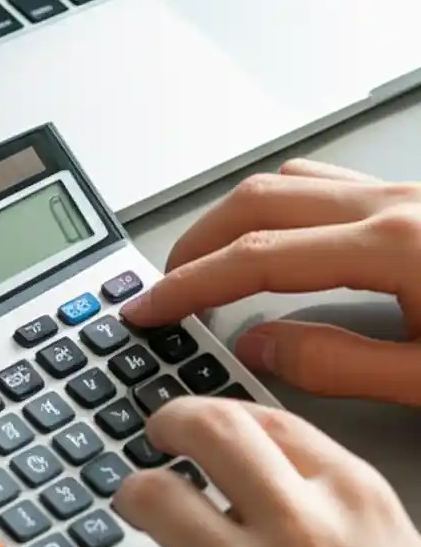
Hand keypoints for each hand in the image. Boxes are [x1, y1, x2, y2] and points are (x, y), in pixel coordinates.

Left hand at [97, 396, 420, 546]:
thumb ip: (335, 507)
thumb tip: (259, 463)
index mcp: (355, 504)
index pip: (267, 419)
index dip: (217, 410)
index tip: (196, 421)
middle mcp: (302, 532)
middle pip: (207, 431)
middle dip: (169, 425)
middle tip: (157, 443)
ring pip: (153, 498)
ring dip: (136, 500)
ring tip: (141, 517)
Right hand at [119, 158, 420, 405]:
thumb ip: (340, 365)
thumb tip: (260, 347)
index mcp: (394, 247)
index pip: (257, 258)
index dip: (190, 284)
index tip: (151, 307)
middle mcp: (396, 206)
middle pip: (258, 202)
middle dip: (197, 244)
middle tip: (166, 286)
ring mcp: (409, 194)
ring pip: (290, 182)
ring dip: (235, 218)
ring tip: (210, 260)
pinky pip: (328, 182)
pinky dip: (282, 206)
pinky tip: (279, 238)